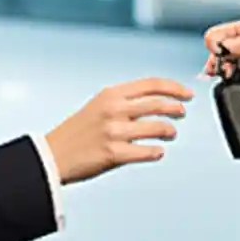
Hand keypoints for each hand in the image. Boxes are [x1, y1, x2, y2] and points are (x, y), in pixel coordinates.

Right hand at [45, 77, 192, 185]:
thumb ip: (125, 101)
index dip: (174, 88)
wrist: (52, 155)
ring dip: (169, 131)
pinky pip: (147, 151)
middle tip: (182, 113)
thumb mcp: (99, 105)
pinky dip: (157, 151)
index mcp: (111, 94)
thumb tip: (157, 101)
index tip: (187, 94)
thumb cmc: (78, 132)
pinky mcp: (114, 153)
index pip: (151, 84)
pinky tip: (158, 151)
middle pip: (159, 104)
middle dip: (176, 108)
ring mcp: (114, 132)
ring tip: (170, 133)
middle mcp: (114, 110)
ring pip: (157, 128)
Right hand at [203, 18, 239, 111]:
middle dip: (216, 62)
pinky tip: (239, 91)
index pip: (220, 34)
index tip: (221, 51)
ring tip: (230, 78)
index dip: (216, 43)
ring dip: (222, 77)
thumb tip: (222, 47)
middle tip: (225, 69)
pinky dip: (234, 94)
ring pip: (223, 75)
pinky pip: (237, 95)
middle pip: (217, 55)